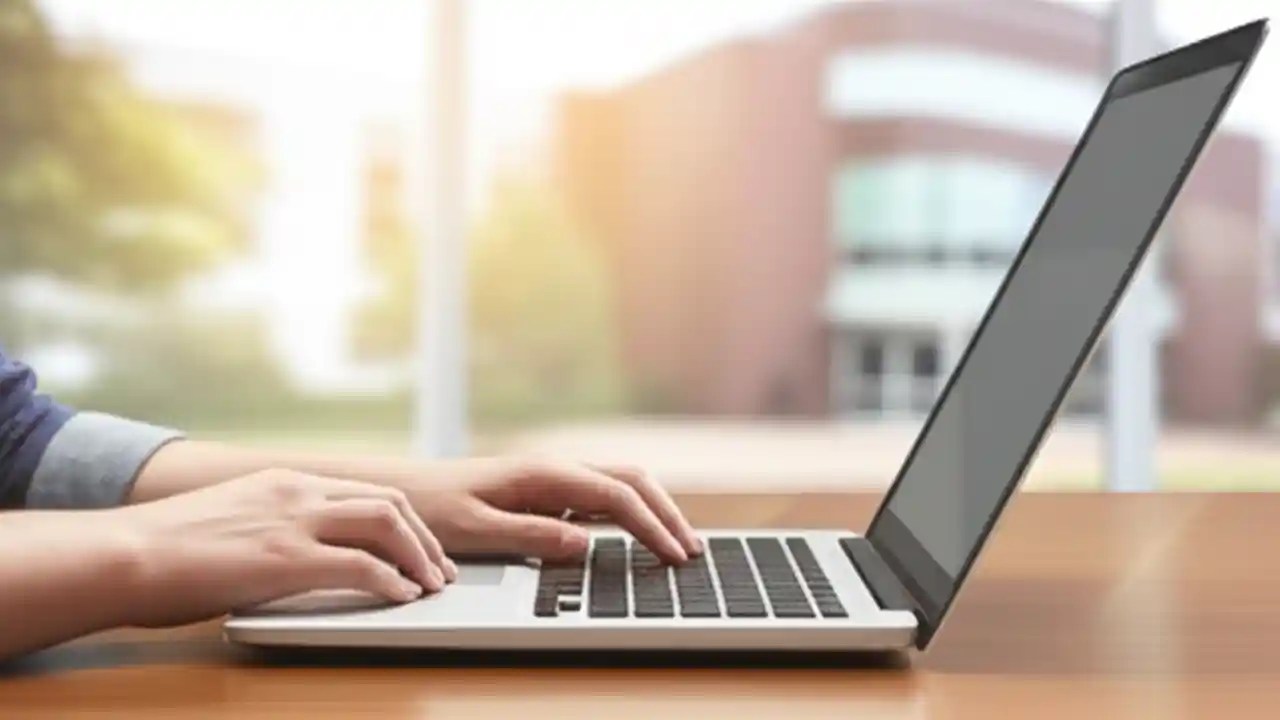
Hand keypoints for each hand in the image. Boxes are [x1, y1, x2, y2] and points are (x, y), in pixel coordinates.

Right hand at [105, 469, 453, 627]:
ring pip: (387, 523)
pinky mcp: (287, 557)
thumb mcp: (229, 522)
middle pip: (389, 503)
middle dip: (424, 537)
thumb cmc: (162, 548)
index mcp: (284, 481)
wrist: (122, 553)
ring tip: (431, 585)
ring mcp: (294, 521)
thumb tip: (292, 552)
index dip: (403, 520)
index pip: (365, 491)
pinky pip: (362, 564)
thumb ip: (268, 526)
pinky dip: (392, 581)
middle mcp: (297, 492)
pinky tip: (401, 597)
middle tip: (439, 569)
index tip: (419, 546)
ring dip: (418, 556)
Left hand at [403, 457, 701, 563]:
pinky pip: (601, 498)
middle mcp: (554, 469)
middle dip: (666, 513)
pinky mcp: (547, 492)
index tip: (673, 556)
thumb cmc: (431, 510)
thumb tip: (586, 544)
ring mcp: (553, 479)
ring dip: (653, 510)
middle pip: (630, 481)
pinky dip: (631, 514)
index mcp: (542, 474)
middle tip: (692, 550)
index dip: (651, 526)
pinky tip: (641, 534)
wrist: (402, 491)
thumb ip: (531, 536)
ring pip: (620, 486)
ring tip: (679, 542)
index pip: (615, 496)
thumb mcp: (474, 530)